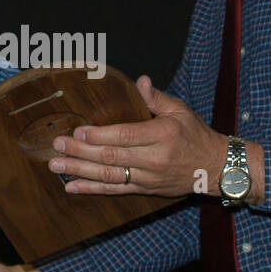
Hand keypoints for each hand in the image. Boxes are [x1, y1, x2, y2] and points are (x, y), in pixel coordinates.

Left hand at [47, 75, 225, 197]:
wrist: (215, 168)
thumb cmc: (196, 135)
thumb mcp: (181, 111)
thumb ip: (157, 98)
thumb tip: (141, 81)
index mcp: (162, 135)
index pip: (125, 136)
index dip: (100, 135)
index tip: (78, 131)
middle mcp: (154, 159)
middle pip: (112, 157)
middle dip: (81, 152)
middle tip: (57, 145)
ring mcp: (148, 177)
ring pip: (109, 176)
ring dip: (80, 172)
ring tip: (56, 166)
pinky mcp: (145, 189)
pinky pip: (115, 190)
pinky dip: (92, 190)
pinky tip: (71, 187)